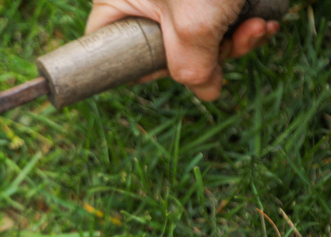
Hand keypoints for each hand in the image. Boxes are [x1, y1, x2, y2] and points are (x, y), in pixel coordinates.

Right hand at [86, 0, 279, 100]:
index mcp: (119, 0)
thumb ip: (192, 68)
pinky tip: (261, 21)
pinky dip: (242, 25)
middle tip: (232, 48)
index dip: (144, 69)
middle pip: (165, 48)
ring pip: (198, 36)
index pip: (112, 49)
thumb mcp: (194, 25)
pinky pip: (218, 19)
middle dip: (206, 54)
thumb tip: (206, 91)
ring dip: (233, 42)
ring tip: (256, 30)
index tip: (175, 69)